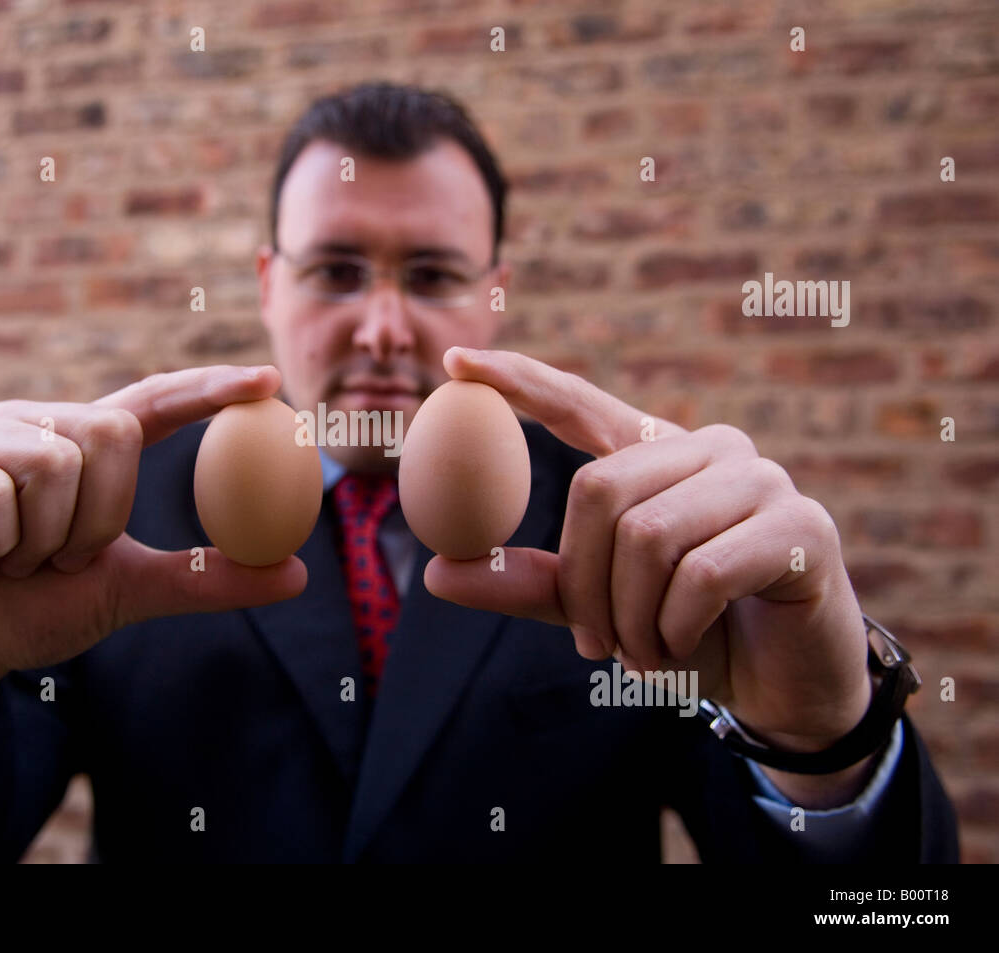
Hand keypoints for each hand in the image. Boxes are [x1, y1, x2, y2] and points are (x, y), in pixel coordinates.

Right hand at [0, 365, 307, 698]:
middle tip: (61, 561)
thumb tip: (297, 574)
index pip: (153, 402)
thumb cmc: (29, 613)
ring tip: (10, 561)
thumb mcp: (127, 593)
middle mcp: (28, 426)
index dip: (208, 389)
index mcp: (79, 447)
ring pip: (52, 460)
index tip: (268, 381)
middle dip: (102, 518)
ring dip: (45, 539)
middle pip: (110, 431)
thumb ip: (201, 578)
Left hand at [424, 348, 874, 800]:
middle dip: (583, 584)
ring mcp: (760, 480)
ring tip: (646, 654)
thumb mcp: (601, 609)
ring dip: (631, 618)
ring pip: (648, 535)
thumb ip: (529, 584)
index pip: (579, 403)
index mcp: (656, 455)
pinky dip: (674, 628)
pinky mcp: (801, 527)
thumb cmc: (691, 633)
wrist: (784, 687)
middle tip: (592, 645)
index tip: (455, 363)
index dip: (518, 381)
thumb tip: (438, 572)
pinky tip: (683, 649)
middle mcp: (710, 449)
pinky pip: (701, 573)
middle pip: (599, 490)